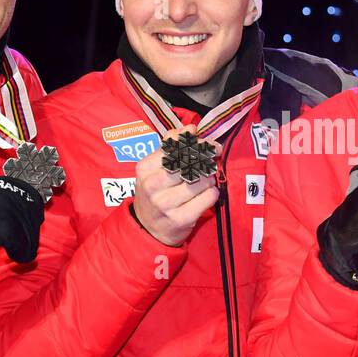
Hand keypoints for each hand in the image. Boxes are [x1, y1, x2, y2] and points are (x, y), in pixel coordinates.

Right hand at [131, 126, 219, 247]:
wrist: (148, 228)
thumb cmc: (154, 193)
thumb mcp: (153, 168)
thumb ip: (170, 145)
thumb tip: (190, 128)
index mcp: (145, 168)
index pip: (176, 147)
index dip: (196, 143)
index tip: (207, 144)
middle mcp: (153, 185)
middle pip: (190, 163)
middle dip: (206, 158)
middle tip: (213, 159)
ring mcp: (166, 204)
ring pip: (202, 180)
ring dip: (209, 178)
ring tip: (206, 180)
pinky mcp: (181, 218)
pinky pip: (208, 197)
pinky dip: (212, 192)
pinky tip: (207, 193)